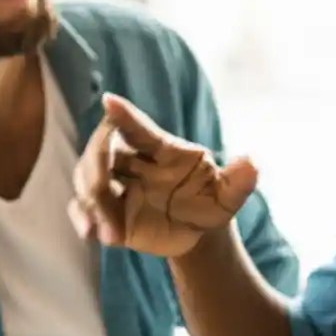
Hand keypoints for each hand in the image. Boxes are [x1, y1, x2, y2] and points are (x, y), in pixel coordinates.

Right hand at [68, 94, 257, 256]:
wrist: (197, 232)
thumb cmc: (211, 202)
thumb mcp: (229, 195)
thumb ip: (240, 181)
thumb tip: (252, 162)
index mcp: (164, 149)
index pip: (140, 128)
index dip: (124, 115)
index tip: (109, 101)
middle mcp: (135, 161)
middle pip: (103, 150)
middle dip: (96, 169)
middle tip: (101, 196)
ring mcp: (118, 184)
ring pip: (88, 179)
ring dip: (92, 204)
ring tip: (111, 234)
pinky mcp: (105, 210)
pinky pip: (82, 208)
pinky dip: (83, 219)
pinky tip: (92, 235)